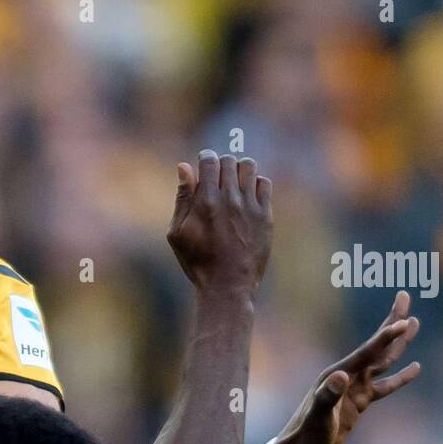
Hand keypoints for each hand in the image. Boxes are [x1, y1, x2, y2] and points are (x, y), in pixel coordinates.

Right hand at [168, 150, 272, 293]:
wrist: (228, 286)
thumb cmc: (198, 261)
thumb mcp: (178, 233)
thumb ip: (182, 198)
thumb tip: (184, 166)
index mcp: (205, 202)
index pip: (209, 160)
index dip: (205, 157)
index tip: (203, 164)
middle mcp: (229, 200)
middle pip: (228, 160)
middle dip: (220, 164)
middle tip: (217, 178)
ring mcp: (250, 207)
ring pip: (249, 166)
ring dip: (239, 169)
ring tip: (233, 183)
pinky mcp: (265, 216)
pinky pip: (264, 183)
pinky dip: (255, 183)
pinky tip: (247, 196)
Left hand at [274, 292, 420, 443]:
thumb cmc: (306, 433)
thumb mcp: (318, 416)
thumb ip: (327, 396)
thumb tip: (341, 376)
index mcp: (337, 375)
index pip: (367, 351)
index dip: (386, 336)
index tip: (403, 321)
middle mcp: (347, 375)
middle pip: (376, 346)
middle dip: (392, 322)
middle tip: (405, 297)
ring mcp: (354, 388)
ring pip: (383, 361)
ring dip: (399, 344)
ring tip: (414, 323)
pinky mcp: (359, 401)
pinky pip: (385, 386)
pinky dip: (401, 377)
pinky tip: (415, 368)